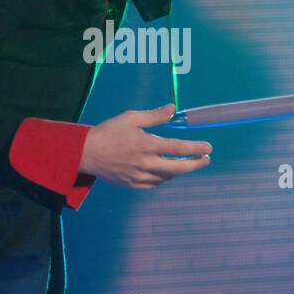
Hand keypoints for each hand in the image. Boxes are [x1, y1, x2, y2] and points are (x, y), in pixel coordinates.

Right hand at [79, 104, 211, 188]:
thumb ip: (154, 115)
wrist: (85, 153)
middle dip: (196, 164)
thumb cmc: (108, 132)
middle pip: (178, 168)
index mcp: (146, 145)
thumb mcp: (131, 118)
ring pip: (167, 177)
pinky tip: (165, 171)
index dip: (196, 148)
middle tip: (206, 159)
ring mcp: (139, 176)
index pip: (179, 148)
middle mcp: (145, 163)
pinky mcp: (132, 184)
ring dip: (179, 170)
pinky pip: (154, 184)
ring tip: (186, 163)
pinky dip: (163, 178)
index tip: (208, 147)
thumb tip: (173, 109)